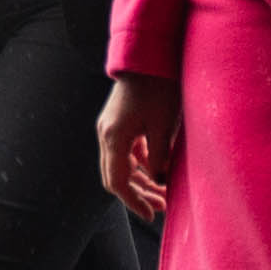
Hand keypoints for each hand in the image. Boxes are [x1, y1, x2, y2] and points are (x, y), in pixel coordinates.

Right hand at [97, 74, 181, 216]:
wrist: (149, 55)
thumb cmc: (158, 87)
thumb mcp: (163, 126)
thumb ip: (159, 158)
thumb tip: (160, 182)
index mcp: (114, 137)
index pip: (117, 182)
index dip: (133, 202)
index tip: (150, 215)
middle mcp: (107, 134)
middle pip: (116, 176)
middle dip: (138, 194)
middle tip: (160, 207)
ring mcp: (111, 127)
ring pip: (122, 164)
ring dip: (140, 180)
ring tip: (162, 194)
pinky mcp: (119, 121)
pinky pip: (126, 151)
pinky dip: (141, 164)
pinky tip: (158, 170)